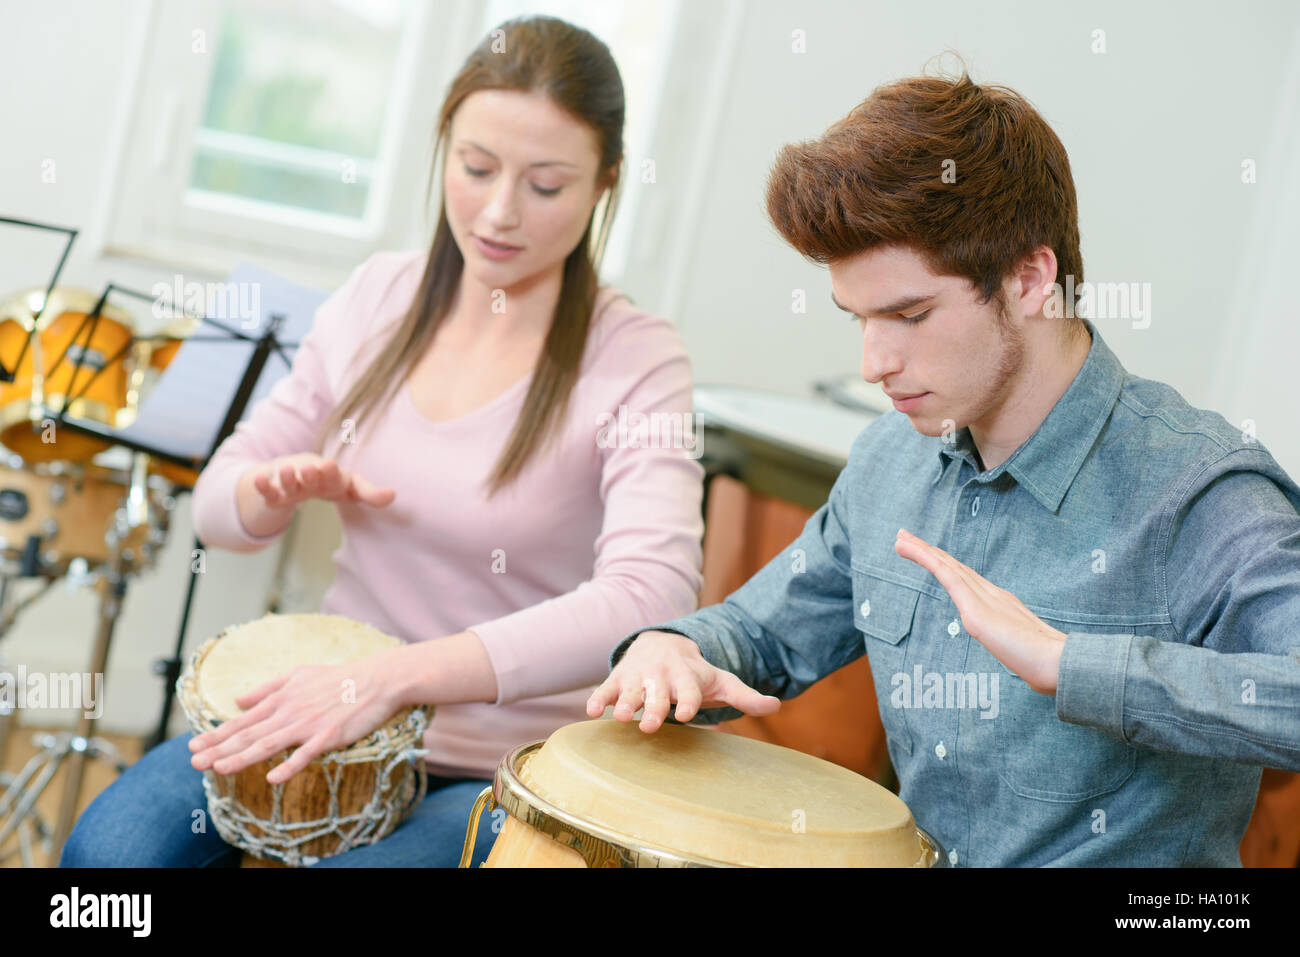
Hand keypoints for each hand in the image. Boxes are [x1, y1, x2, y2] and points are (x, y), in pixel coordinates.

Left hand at [188, 650, 405, 783]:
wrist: (377, 680)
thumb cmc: (339, 678)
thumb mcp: (298, 675)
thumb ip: (267, 689)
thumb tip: (238, 701)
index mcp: (281, 699)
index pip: (242, 721)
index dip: (216, 734)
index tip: (193, 745)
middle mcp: (289, 712)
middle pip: (249, 734)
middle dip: (218, 748)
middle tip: (193, 762)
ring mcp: (308, 725)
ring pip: (269, 745)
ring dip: (242, 757)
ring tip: (218, 768)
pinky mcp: (329, 736)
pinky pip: (305, 754)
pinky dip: (289, 766)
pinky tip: (272, 778)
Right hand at [251, 452, 395, 510]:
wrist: (297, 472)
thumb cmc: (329, 481)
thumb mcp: (351, 488)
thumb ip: (370, 493)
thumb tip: (393, 495)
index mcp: (333, 477)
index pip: (336, 477)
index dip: (333, 474)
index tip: (329, 465)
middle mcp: (312, 478)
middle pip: (312, 478)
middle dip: (312, 474)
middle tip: (312, 468)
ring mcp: (293, 486)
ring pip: (291, 483)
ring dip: (288, 477)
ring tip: (286, 472)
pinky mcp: (277, 495)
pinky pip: (270, 492)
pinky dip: (264, 486)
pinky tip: (258, 480)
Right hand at [586, 630, 780, 732]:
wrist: (661, 642)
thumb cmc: (695, 672)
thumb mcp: (721, 681)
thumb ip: (745, 697)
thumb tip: (777, 705)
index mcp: (687, 677)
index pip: (689, 691)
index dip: (688, 702)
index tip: (688, 715)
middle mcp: (661, 675)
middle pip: (658, 694)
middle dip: (655, 708)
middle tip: (650, 725)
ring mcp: (638, 677)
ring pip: (631, 691)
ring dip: (626, 703)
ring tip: (622, 717)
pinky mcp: (618, 679)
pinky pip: (606, 689)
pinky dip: (598, 699)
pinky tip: (591, 712)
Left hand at [893, 528, 1065, 693]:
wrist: (1060, 667)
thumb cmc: (1050, 666)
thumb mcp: (1029, 656)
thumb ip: (1024, 653)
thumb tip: (1031, 667)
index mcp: (1001, 605)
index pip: (967, 580)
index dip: (946, 565)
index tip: (928, 554)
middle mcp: (992, 595)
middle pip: (954, 567)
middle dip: (928, 552)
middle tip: (905, 537)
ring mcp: (984, 599)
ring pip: (947, 566)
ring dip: (921, 551)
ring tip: (900, 538)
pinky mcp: (976, 609)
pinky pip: (947, 575)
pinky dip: (926, 559)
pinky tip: (911, 549)